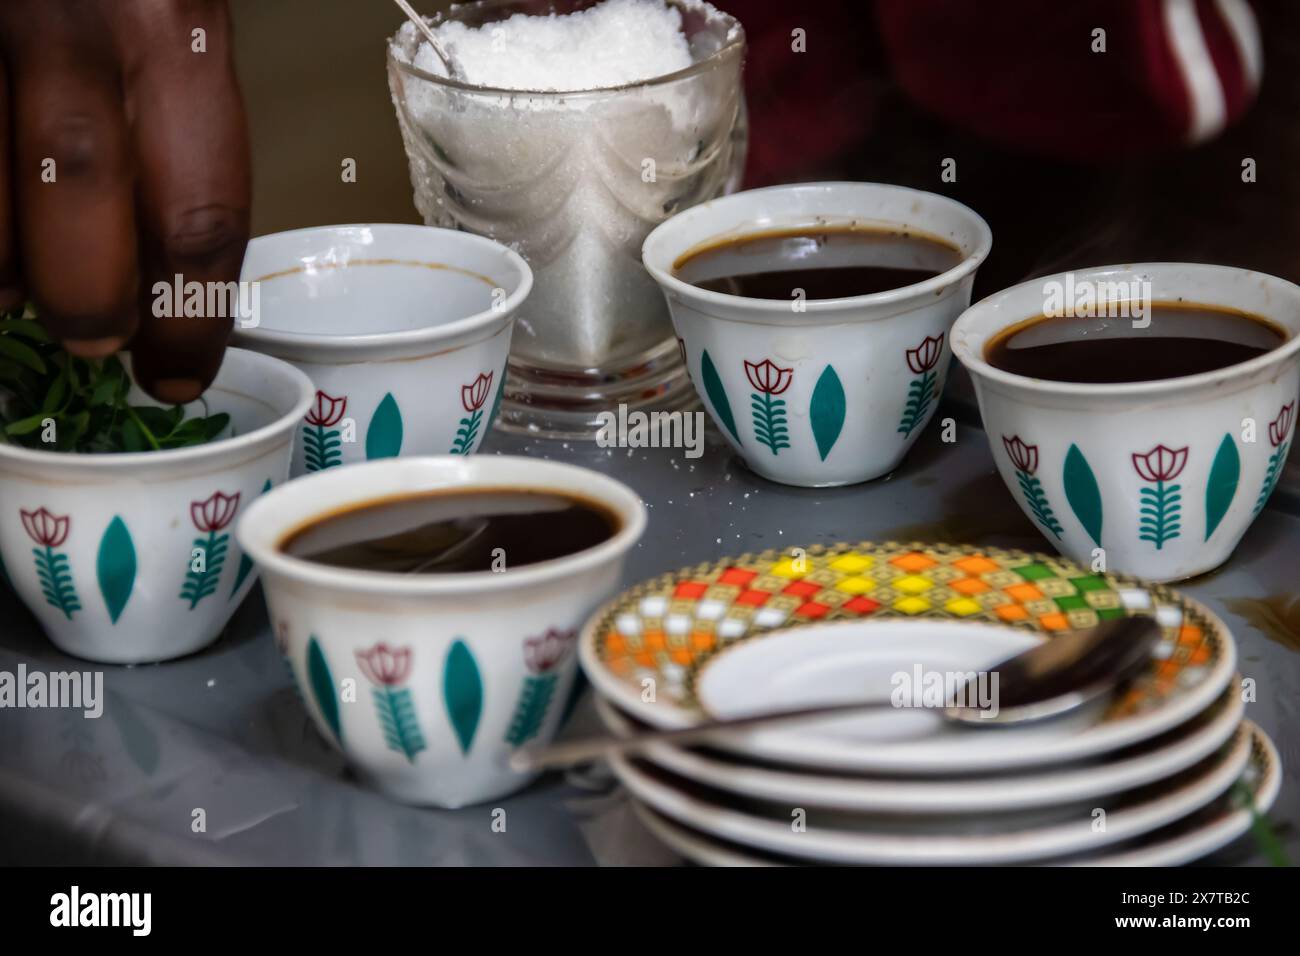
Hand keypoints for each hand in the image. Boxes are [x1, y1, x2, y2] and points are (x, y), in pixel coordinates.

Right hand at [0, 0, 249, 402]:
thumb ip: (175, 136)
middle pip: (82, 185)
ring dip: (4, 269)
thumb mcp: (177, 32)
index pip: (200, 204)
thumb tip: (166, 282)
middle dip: (89, 294)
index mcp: (176, 27)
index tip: (178, 372)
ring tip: (17, 299)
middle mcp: (77, 16)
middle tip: (96, 340)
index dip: (191, 313)